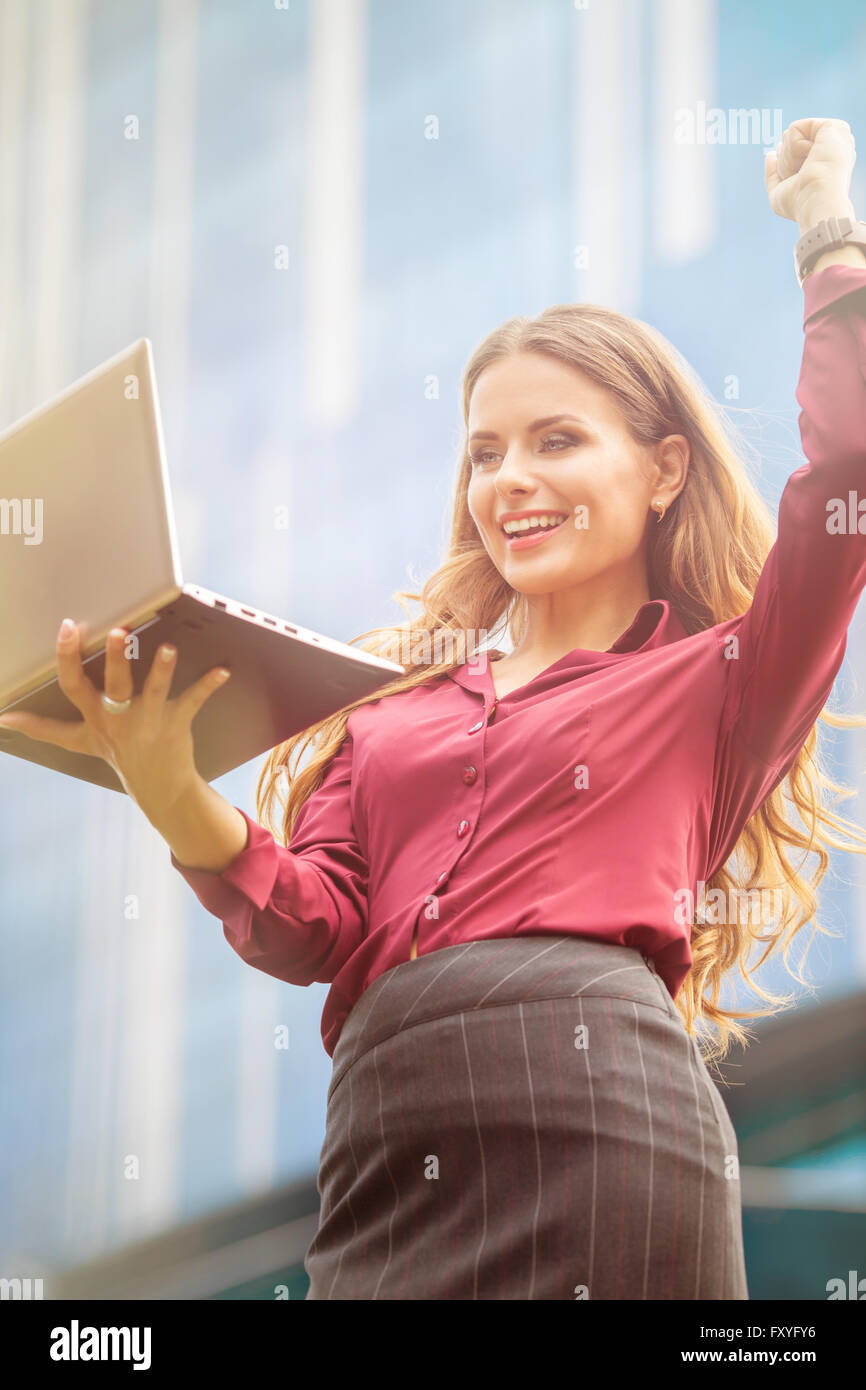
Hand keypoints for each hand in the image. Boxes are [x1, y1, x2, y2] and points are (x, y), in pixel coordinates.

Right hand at [0, 620, 230, 818]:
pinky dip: (208, 685)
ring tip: (169, 648)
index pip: (73, 686)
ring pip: (154, 691)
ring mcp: (149, 720)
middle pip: (113, 686)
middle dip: (114, 659)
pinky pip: (193, 700)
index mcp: (94, 717)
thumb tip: (4, 719)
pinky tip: (223, 670)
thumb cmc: (117, 753)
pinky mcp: (176, 722)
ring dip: (163, 670)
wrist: (157, 786)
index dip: (67, 657)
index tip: (66, 627)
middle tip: (118, 631)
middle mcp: (119, 717)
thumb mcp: (77, 742)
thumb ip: (42, 728)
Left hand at [765, 117, 856, 227]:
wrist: (817, 202)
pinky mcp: (833, 126)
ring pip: (789, 136)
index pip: (792, 155)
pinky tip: (811, 157)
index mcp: (823, 163)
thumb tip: (771, 155)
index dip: (784, 168)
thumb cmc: (801, 205)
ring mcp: (834, 137)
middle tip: (801, 176)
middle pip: (787, 145)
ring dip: (789, 158)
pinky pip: (795, 128)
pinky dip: (793, 147)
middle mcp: (831, 148)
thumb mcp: (779, 195)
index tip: (797, 182)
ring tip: (807, 168)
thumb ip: (773, 175)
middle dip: (785, 164)